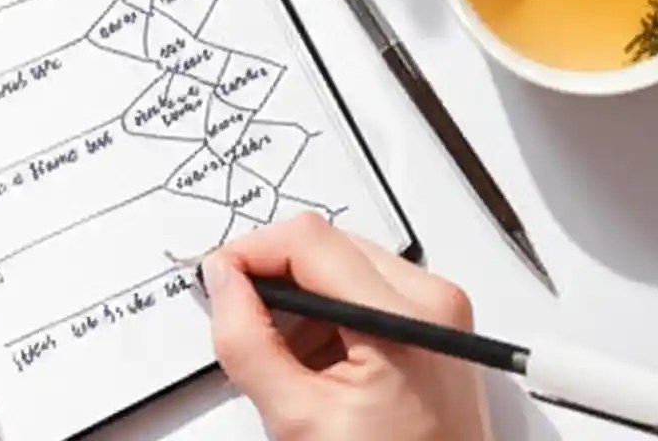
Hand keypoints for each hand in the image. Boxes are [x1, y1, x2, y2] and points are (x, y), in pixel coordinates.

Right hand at [204, 213, 493, 440]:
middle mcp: (432, 300)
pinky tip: (320, 365)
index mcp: (404, 318)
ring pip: (341, 265)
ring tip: (290, 364)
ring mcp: (439, 310)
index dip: (250, 252)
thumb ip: (248, 340)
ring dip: (300, 303)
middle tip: (244, 325)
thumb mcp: (298, 417)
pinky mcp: (435, 325)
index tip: (217, 279)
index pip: (307, 240)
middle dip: (274, 281)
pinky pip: (365, 291)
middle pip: (325, 246)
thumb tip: (222, 281)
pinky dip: (328, 317)